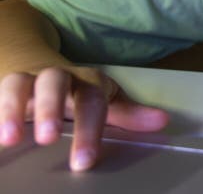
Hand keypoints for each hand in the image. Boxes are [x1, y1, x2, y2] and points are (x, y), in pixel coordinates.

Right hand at [0, 66, 168, 170]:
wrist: (40, 66)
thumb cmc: (78, 92)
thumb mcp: (105, 100)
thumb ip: (128, 114)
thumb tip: (162, 122)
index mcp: (87, 81)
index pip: (91, 102)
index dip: (90, 130)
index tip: (84, 161)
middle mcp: (57, 76)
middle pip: (54, 82)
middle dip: (50, 108)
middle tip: (46, 139)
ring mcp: (27, 80)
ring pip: (18, 83)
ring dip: (13, 108)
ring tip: (10, 138)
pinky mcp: (4, 88)